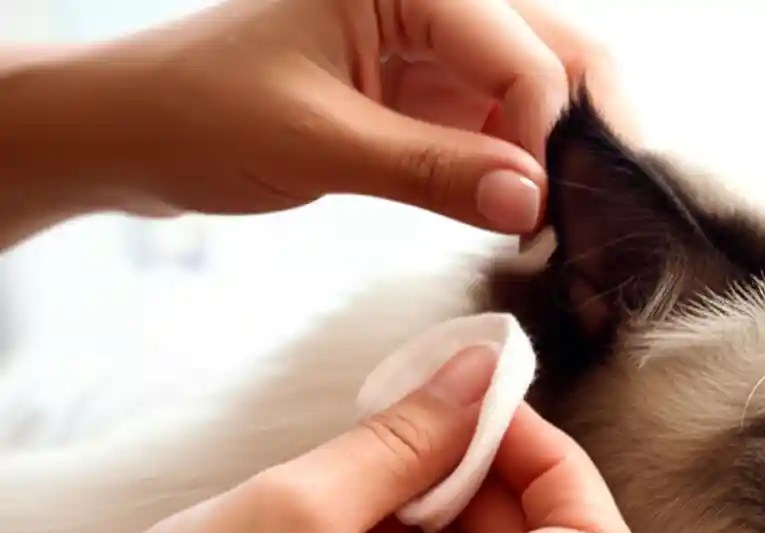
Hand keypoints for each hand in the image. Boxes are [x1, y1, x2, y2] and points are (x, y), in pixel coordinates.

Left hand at [1, 0, 635, 236]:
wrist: (131, 132)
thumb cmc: (196, 113)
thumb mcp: (317, 142)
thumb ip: (432, 171)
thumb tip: (535, 203)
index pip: (519, 50)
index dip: (545, 132)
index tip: (545, 212)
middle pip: (551, 50)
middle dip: (579, 128)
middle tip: (594, 211)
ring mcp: (430, 40)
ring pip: (535, 88)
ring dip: (555, 150)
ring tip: (562, 221)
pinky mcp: (423, 85)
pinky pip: (497, 120)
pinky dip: (518, 165)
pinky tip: (524, 210)